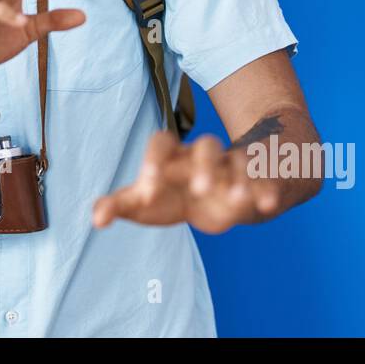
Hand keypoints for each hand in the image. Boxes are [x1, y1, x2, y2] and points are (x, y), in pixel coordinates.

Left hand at [91, 130, 281, 233]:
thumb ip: (119, 205)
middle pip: (207, 145)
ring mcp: (232, 167)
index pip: (162, 142)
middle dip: (204, 165)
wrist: (218, 195)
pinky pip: (265, 179)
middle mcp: (204, 157)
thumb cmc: (172, 194)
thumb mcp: (145, 200)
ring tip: (239, 200)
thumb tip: (96, 221)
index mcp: (174, 157)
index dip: (154, 160)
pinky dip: (267, 189)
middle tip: (199, 190)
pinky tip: (268, 205)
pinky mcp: (256, 181)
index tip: (147, 186)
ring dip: (240, 177)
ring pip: (240, 160)